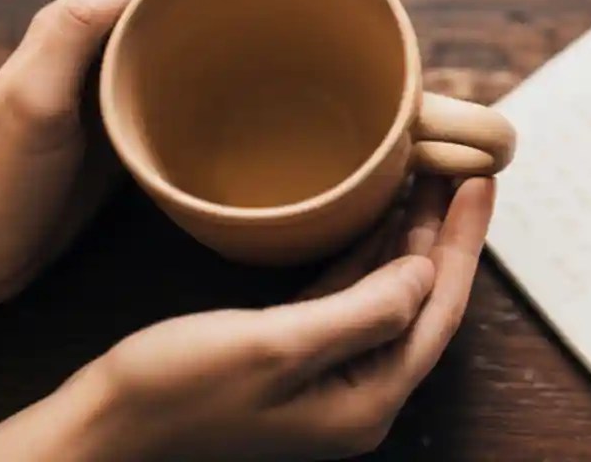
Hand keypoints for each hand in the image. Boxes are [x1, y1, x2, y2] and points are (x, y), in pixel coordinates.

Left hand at [0, 0, 221, 301]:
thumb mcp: (35, 97)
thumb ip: (76, 27)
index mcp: (76, 27)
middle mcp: (99, 50)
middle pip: (174, 0)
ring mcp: (115, 91)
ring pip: (181, 44)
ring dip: (228, 33)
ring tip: (289, 37)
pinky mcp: (127, 131)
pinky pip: (178, 92)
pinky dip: (215, 83)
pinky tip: (250, 98)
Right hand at [0, 177, 496, 461]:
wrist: (108, 422)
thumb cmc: (180, 388)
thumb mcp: (278, 345)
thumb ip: (364, 311)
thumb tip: (428, 273)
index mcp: (367, 399)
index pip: (439, 310)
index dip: (464, 243)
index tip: (482, 182)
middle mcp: (358, 391)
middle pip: (423, 299)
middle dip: (444, 234)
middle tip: (461, 167)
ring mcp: (329, 375)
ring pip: (389, 293)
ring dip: (408, 237)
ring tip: (428, 176)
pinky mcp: (296, 355)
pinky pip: (351, 295)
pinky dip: (368, 253)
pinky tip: (376, 214)